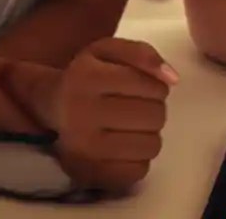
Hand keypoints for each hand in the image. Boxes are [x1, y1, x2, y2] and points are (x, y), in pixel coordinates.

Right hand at [45, 38, 176, 192]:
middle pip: (154, 117)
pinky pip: (140, 170)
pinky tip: (123, 145)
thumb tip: (173, 79)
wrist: (52, 107)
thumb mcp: (109, 51)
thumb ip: (143, 54)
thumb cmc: (88, 75)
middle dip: (154, 109)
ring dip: (149, 134)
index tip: (143, 87)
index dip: (157, 87)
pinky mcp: (89, 175)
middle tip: (137, 106)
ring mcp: (83, 150)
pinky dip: (139, 158)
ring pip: (152, 145)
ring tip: (131, 125)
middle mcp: (80, 116)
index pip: (152, 87)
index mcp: (86, 78)